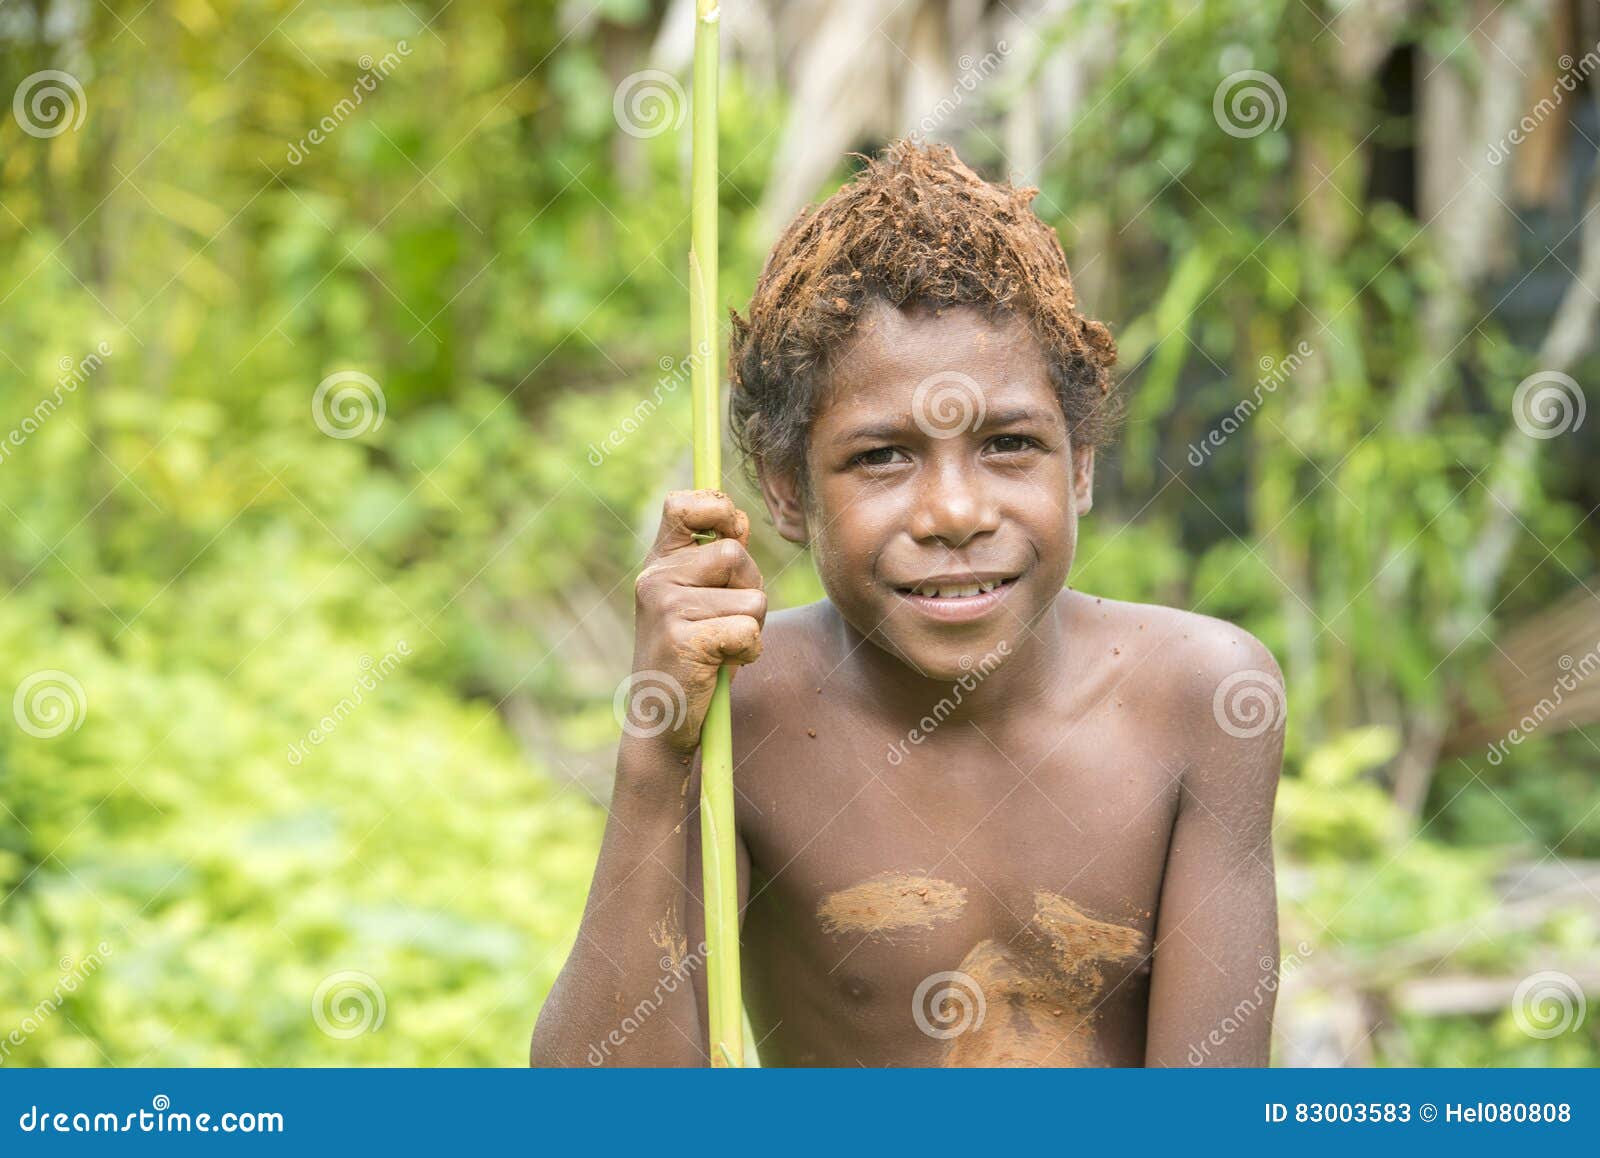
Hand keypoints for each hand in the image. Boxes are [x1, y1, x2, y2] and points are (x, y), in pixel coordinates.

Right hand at [624, 490, 765, 752]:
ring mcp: (667, 608)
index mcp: (659, 562)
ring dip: (752, 626)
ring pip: (752, 597)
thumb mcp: (699, 599)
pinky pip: (749, 629)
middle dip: (749, 589)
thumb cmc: (692, 656)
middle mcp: (656, 578)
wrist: (661, 719)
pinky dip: (748, 652)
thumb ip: (716, 561)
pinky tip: (720, 667)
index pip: (683, 504)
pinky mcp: (684, 640)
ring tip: (721, 647)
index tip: (730, 534)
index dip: (716, 511)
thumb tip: (741, 523)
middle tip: (725, 622)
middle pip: (736, 554)